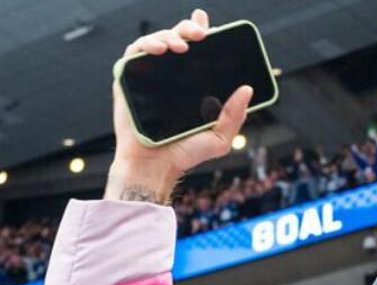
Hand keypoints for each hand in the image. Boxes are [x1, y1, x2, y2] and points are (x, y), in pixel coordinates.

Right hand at [107, 9, 252, 202]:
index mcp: (191, 84)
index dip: (202, 32)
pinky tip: (158, 50)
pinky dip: (145, 45)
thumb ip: (235, 115)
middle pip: (178, 40)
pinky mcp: (128, 80)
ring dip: (168, 35)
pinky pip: (134, 53)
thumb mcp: (220, 137)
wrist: (155, 166)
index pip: (197, 51)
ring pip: (156, 42)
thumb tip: (247, 89)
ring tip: (180, 46)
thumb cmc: (184, 153)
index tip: (210, 27)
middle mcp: (170, 77)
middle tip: (200, 35)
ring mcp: (148, 77)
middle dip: (188, 30)